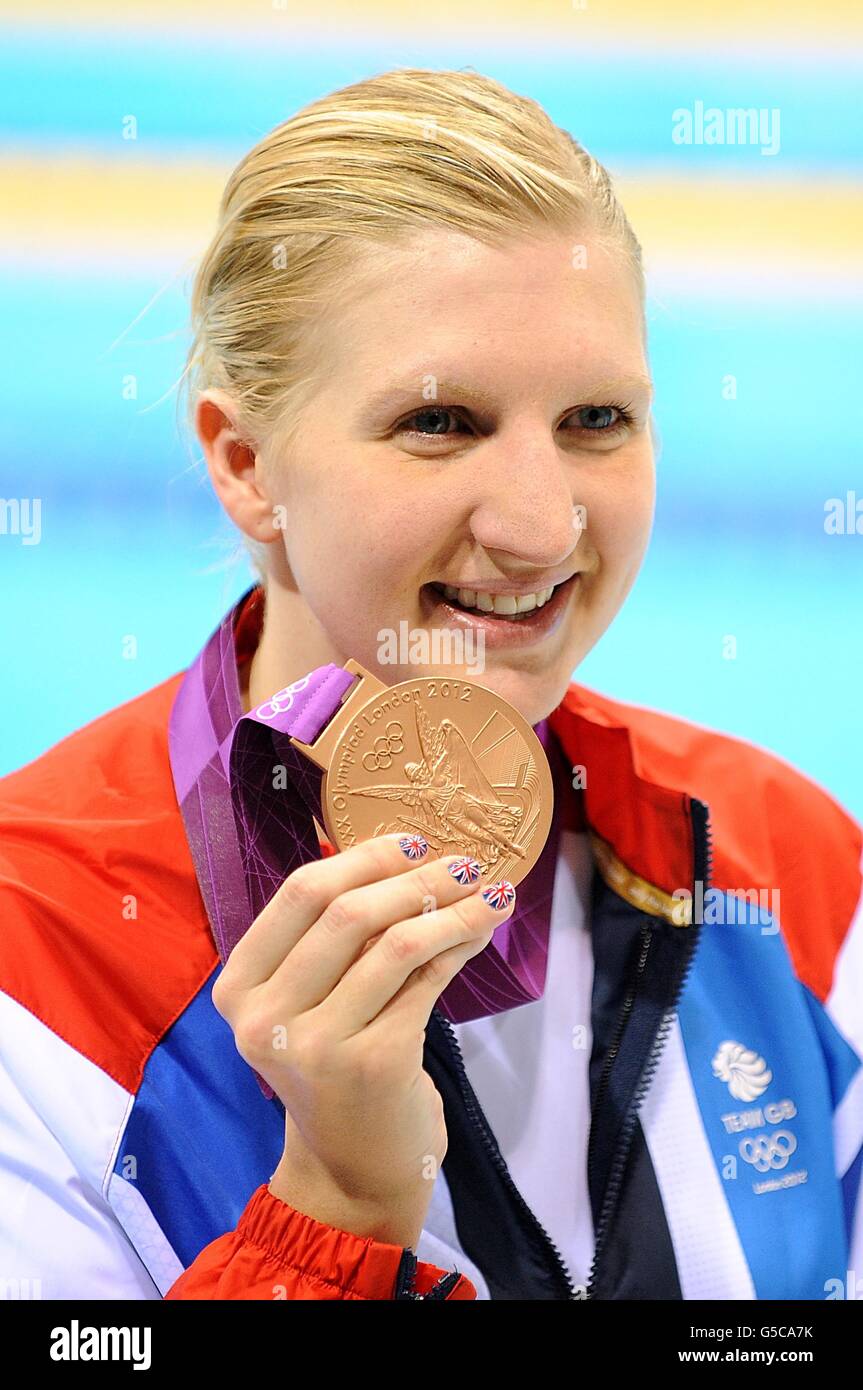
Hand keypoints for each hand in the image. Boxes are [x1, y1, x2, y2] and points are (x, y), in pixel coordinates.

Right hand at [211, 834, 515, 1245]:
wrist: (351, 1168)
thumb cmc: (333, 1067)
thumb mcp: (309, 1002)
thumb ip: (331, 937)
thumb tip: (398, 854)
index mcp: (239, 989)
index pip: (299, 894)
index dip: (361, 858)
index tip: (412, 843)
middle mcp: (267, 1018)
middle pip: (348, 913)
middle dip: (415, 878)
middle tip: (464, 863)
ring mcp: (318, 1046)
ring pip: (397, 944)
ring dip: (453, 909)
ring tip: (489, 892)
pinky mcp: (374, 1064)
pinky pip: (427, 981)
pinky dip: (460, 947)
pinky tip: (480, 933)